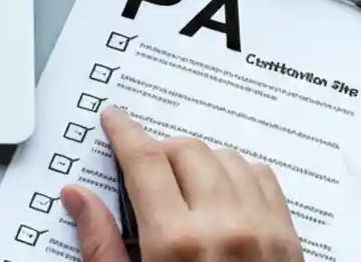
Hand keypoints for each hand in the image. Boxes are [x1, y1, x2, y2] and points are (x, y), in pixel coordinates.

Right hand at [61, 108, 301, 261]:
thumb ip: (101, 244)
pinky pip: (263, 178)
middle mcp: (222, 226)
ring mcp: (262, 230)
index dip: (124, 131)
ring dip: (199, 161)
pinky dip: (238, 175)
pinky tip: (221, 195)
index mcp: (174, 241)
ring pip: (225, 158)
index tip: (114, 119)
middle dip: (158, 151)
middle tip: (144, 169)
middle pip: (184, 150)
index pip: (143, 158)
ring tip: (183, 185)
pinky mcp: (288, 239)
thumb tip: (76, 197)